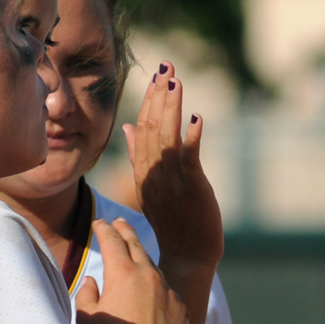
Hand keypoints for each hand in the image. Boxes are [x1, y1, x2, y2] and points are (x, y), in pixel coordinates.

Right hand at [74, 218, 187, 323]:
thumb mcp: (87, 318)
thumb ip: (86, 294)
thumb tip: (92, 280)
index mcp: (122, 272)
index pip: (111, 240)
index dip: (103, 229)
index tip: (98, 223)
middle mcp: (148, 275)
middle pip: (136, 244)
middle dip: (125, 231)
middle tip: (120, 222)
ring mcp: (168, 290)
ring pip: (154, 267)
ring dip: (143, 259)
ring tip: (136, 256)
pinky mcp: (181, 307)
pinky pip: (168, 291)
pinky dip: (158, 287)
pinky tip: (153, 291)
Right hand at [124, 62, 222, 277]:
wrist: (187, 256)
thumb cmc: (173, 221)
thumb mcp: (150, 186)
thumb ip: (138, 156)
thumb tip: (128, 127)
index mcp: (144, 171)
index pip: (143, 128)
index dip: (150, 100)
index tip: (157, 76)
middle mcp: (153, 173)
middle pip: (152, 127)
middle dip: (160, 95)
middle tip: (167, 67)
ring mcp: (171, 180)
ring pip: (166, 137)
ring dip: (172, 108)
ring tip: (176, 82)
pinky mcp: (193, 188)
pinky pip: (189, 159)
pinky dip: (191, 137)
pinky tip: (196, 117)